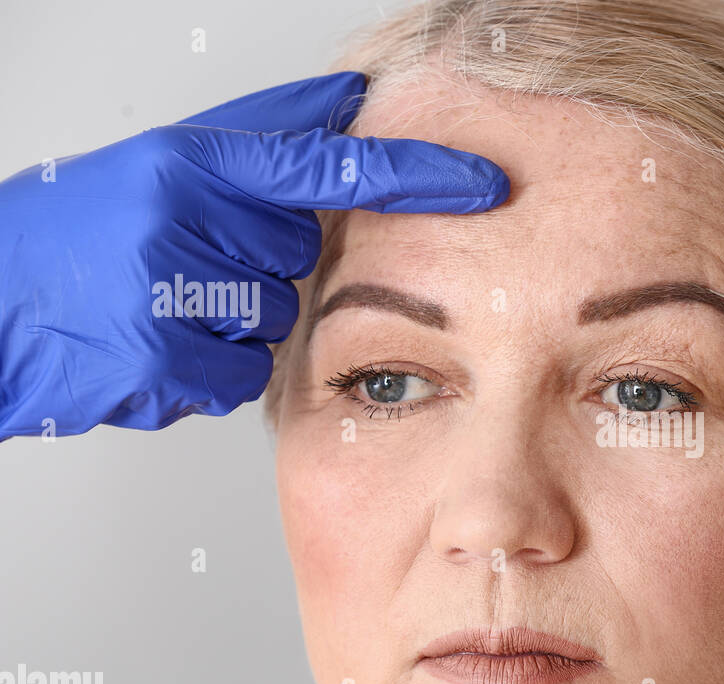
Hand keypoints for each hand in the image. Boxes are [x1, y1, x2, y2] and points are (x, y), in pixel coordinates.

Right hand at [0, 71, 508, 439]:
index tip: (486, 182)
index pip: (328, 165)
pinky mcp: (168, 361)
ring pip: (270, 320)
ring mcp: (176, 291)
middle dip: (255, 267)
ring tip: (154, 304)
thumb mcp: (158, 165)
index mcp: (189, 161)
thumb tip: (347, 102)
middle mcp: (185, 217)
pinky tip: (150, 347)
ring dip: (227, 321)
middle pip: (296, 258)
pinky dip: (202, 370)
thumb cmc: (71, 236)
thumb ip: (258, 141)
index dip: (416, 176)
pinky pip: (236, 374)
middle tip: (179, 263)